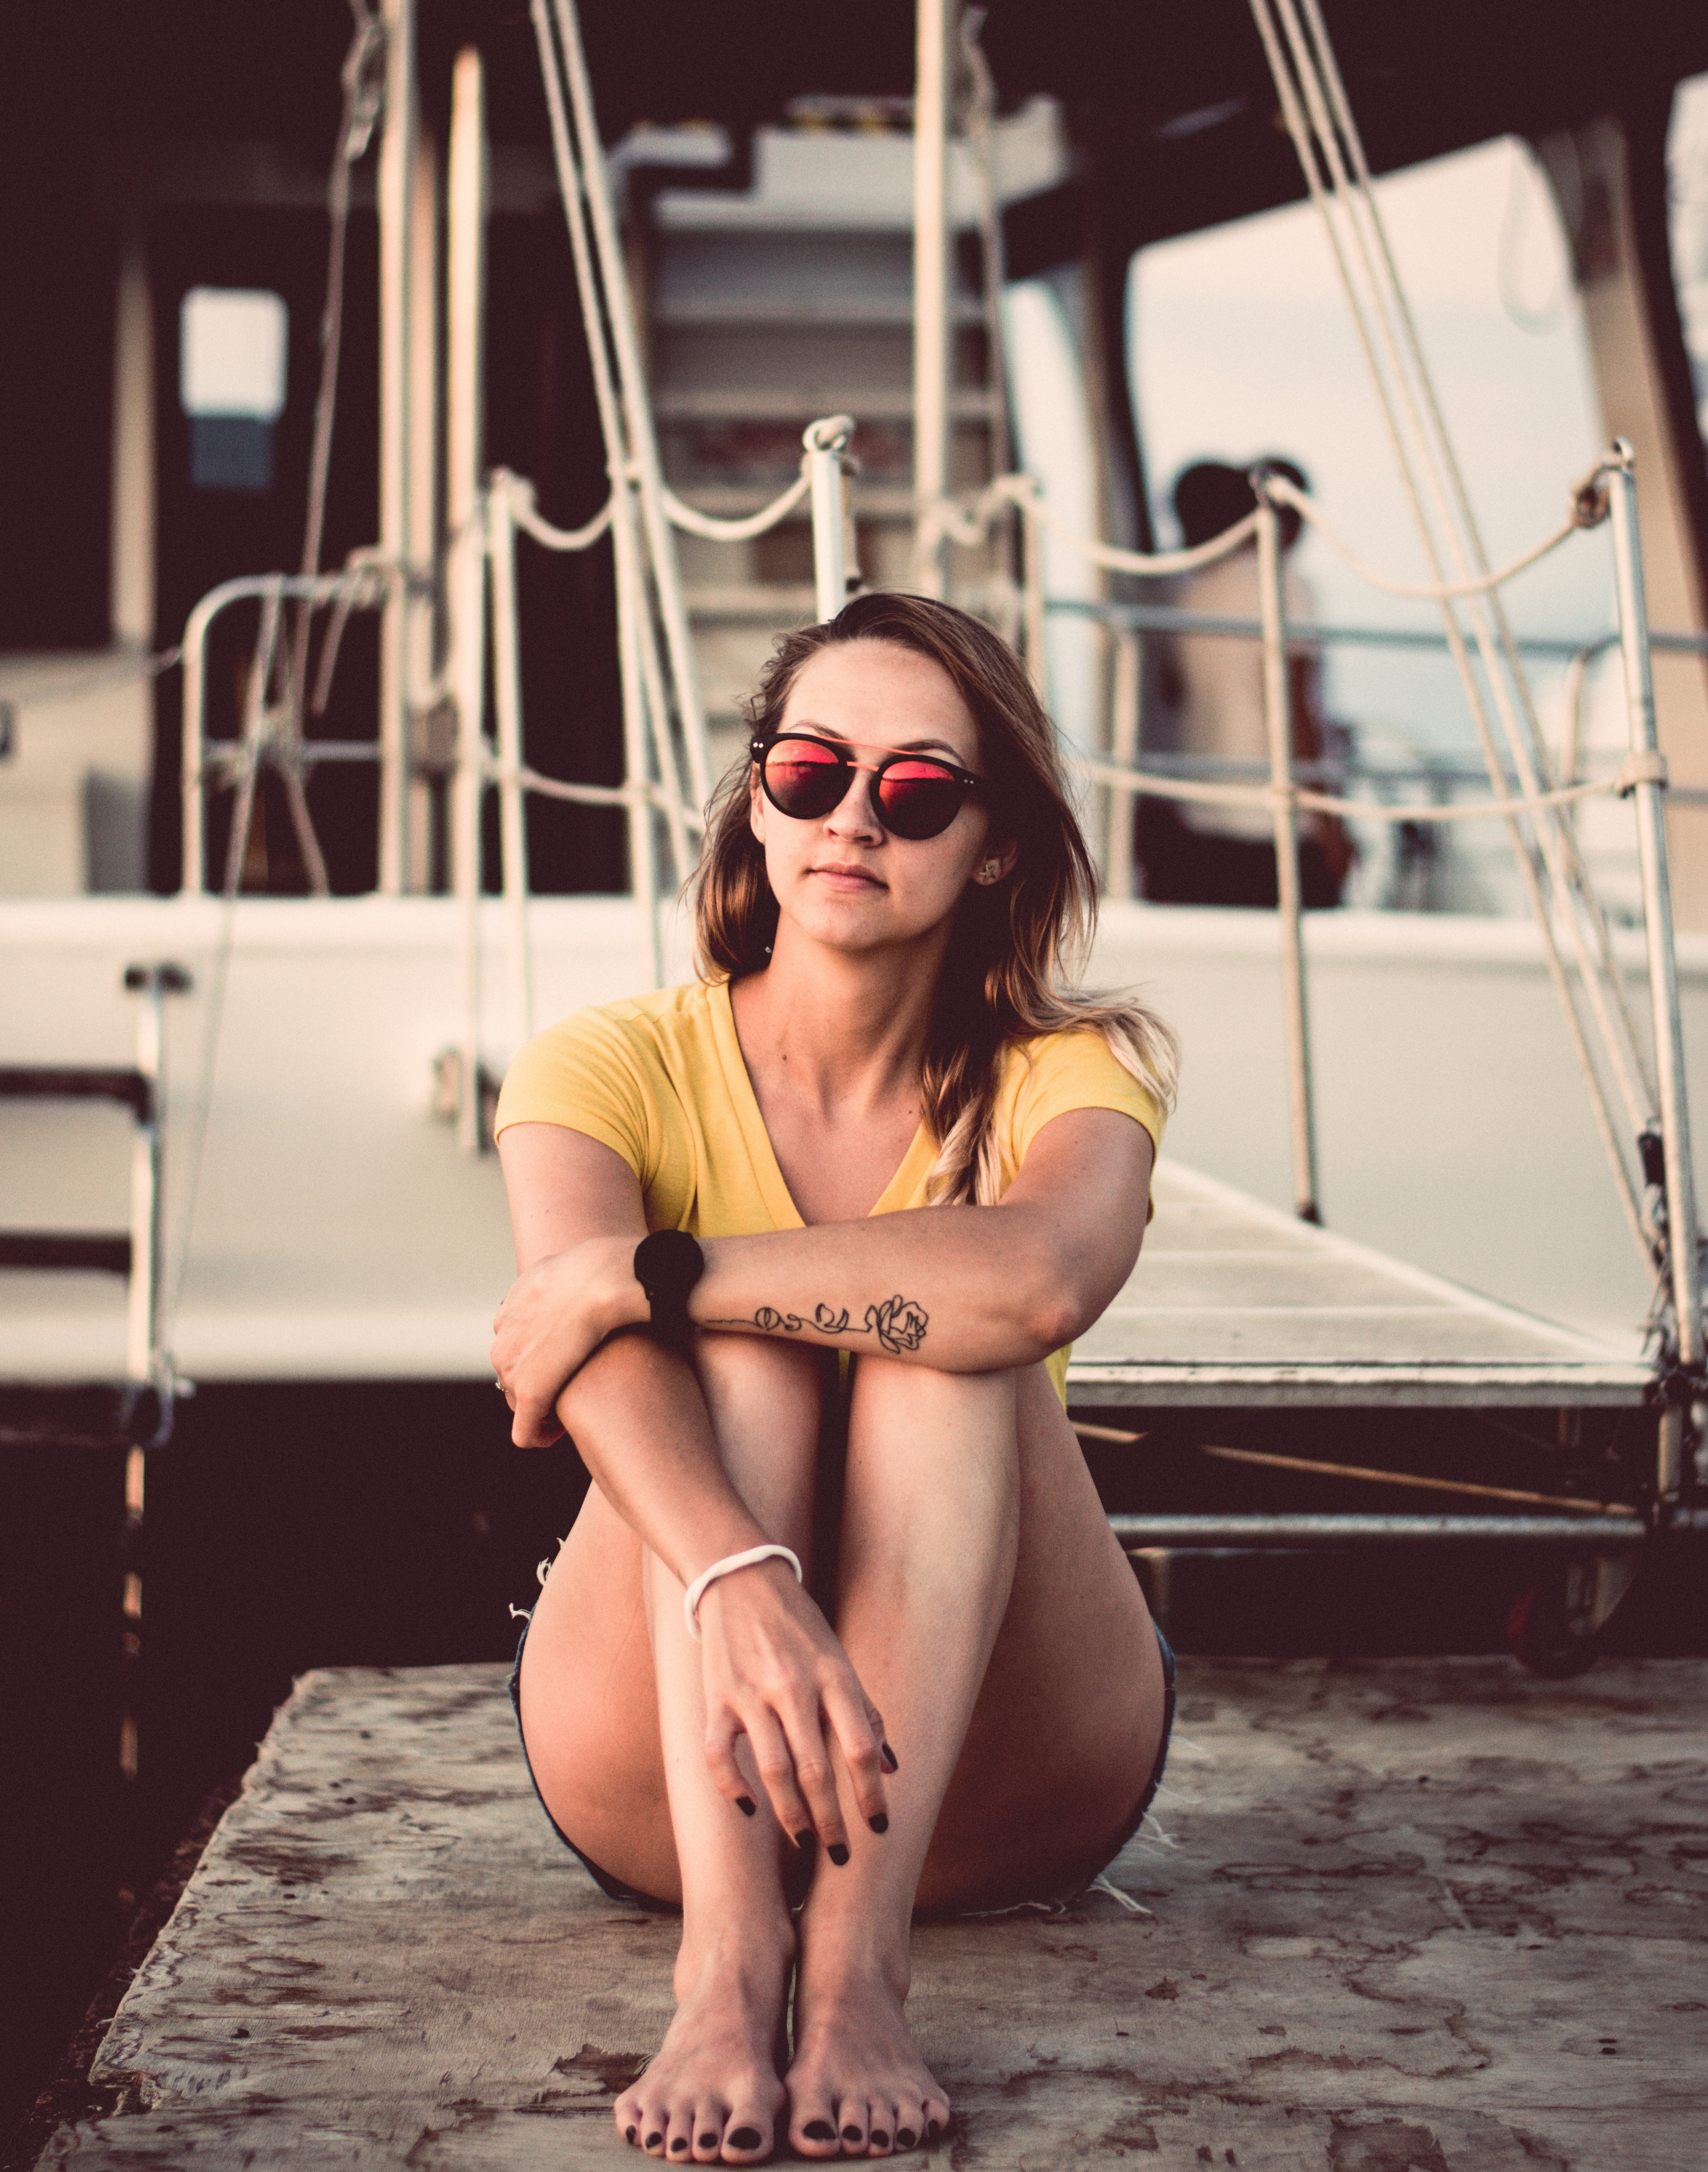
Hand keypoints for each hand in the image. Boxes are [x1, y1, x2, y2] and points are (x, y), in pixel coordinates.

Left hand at [490, 1235, 641, 1446]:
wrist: (609, 1276)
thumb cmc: (602, 1267)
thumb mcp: (564, 1266)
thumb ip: (554, 1283)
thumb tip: (567, 1286)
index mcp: (509, 1313)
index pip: (514, 1350)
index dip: (542, 1361)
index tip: (569, 1365)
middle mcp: (503, 1341)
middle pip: (512, 1379)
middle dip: (539, 1387)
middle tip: (573, 1390)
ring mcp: (513, 1367)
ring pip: (519, 1404)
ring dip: (543, 1409)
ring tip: (572, 1407)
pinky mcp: (531, 1392)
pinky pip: (525, 1431)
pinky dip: (539, 1436)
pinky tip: (561, 1432)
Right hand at [697, 1557, 891, 1856]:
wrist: (742, 1579)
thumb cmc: (799, 1625)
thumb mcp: (839, 1659)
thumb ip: (864, 1711)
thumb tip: (889, 1768)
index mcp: (832, 1675)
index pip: (859, 1748)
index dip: (871, 1794)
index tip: (879, 1827)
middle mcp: (793, 1686)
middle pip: (817, 1770)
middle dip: (832, 1821)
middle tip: (841, 1854)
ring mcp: (751, 1693)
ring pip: (773, 1771)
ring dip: (791, 1815)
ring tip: (804, 1840)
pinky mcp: (716, 1698)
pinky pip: (719, 1754)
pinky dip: (732, 1787)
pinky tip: (748, 1809)